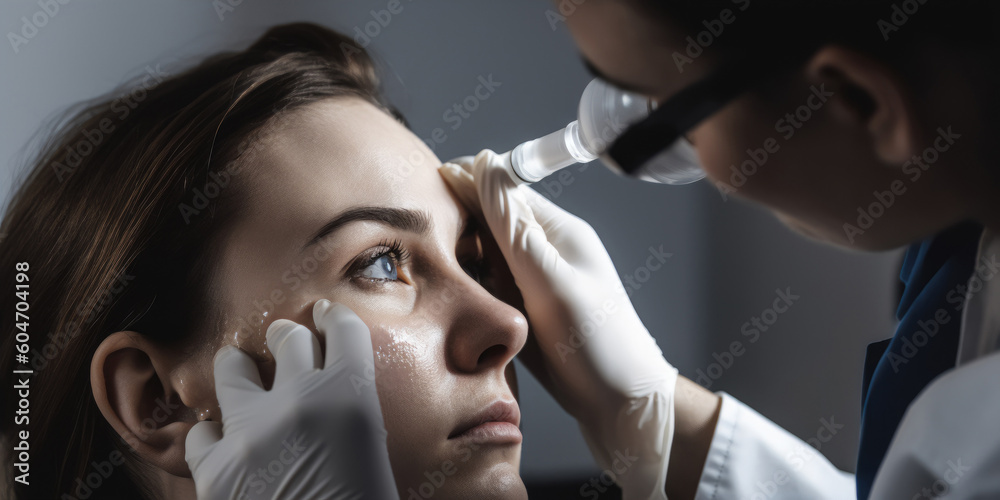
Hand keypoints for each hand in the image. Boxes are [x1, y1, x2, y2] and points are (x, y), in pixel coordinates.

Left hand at [184, 300, 397, 499]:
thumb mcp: (376, 463)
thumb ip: (355, 424)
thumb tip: (342, 410)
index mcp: (350, 398)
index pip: (342, 328)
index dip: (334, 317)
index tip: (326, 315)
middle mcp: (298, 402)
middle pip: (287, 338)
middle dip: (288, 336)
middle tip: (287, 341)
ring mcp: (249, 432)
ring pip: (233, 369)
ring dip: (240, 369)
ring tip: (242, 374)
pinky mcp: (213, 468)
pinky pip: (202, 431)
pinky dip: (213, 435)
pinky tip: (224, 444)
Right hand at [440, 151, 677, 499]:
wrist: (622, 409)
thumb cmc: (599, 345)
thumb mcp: (551, 281)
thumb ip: (513, 227)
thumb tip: (485, 162)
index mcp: (558, 231)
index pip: (503, 187)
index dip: (463, 182)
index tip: (420, 187)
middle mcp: (544, 251)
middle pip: (489, 218)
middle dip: (454, 220)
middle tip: (414, 234)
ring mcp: (533, 282)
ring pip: (483, 253)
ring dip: (456, 255)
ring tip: (420, 261)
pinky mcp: (524, 311)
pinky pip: (487, 285)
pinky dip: (467, 286)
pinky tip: (445, 292)